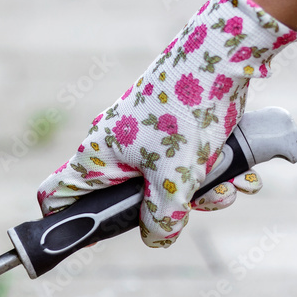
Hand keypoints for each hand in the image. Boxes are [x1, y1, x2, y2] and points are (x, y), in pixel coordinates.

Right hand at [37, 0, 296, 247]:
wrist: (220, 58)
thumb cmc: (185, 115)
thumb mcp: (174, 181)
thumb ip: (162, 219)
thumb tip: (157, 238)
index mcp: (97, 157)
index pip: (57, 196)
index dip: (67, 222)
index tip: (95, 236)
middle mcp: (113, 148)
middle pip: (124, 200)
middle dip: (164, 211)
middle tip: (191, 208)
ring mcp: (141, 138)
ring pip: (162, 185)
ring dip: (198, 193)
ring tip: (229, 185)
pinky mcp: (169, 129)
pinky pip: (183, 165)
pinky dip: (210, 172)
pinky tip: (239, 173)